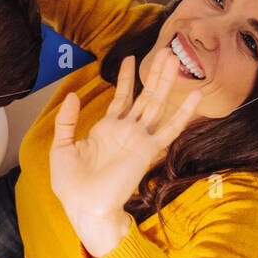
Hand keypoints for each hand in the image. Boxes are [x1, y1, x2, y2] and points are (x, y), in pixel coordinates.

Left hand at [48, 51, 201, 257]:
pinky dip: (184, 112)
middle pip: (144, 96)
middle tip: (166, 50)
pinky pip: (169, 128)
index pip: (120, 97)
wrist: (83, 207)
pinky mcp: (147, 150)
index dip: (126, 78)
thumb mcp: (61, 147)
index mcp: (106, 130)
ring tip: (177, 59)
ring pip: (156, 104)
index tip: (131, 58)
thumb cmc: (71, 184)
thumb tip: (73, 95)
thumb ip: (66, 121)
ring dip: (166, 82)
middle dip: (154, 74)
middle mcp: (126, 131)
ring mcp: (138, 139)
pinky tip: (196, 94)